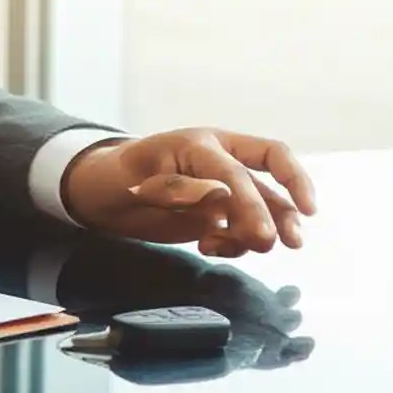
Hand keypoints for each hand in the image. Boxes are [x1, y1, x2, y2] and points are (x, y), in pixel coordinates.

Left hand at [62, 129, 316, 255]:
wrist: (106, 194)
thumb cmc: (117, 177)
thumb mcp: (137, 180)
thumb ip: (177, 188)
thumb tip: (220, 196)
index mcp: (200, 143)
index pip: (235, 170)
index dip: (257, 197)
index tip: (268, 230)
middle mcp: (222, 158)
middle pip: (272, 173)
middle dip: (282, 209)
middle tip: (286, 244)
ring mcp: (226, 185)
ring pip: (266, 203)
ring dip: (268, 228)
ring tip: (249, 248)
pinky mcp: (223, 210)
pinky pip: (245, 225)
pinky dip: (237, 242)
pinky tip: (210, 248)